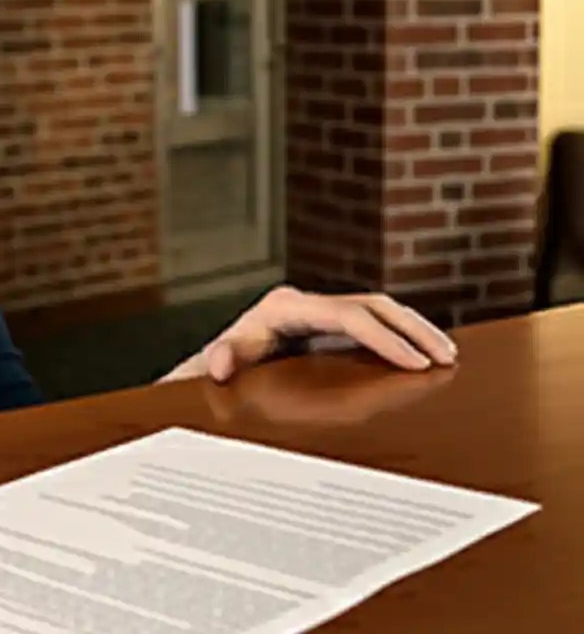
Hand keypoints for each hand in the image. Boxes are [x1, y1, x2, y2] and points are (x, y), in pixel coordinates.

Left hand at [159, 286, 457, 383]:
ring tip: (448, 355)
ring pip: (382, 311)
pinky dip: (403, 335)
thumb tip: (219, 364)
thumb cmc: (227, 359)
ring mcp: (324, 310)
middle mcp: (311, 302)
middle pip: (374, 306)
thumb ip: (221, 358)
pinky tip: (425, 354)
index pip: (350, 317)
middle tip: (446, 356)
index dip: (384, 338)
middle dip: (413, 329)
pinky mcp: (331, 323)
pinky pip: (376, 323)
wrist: (223, 356)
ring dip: (416, 330)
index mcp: (290, 306)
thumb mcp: (224, 357)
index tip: (416, 363)